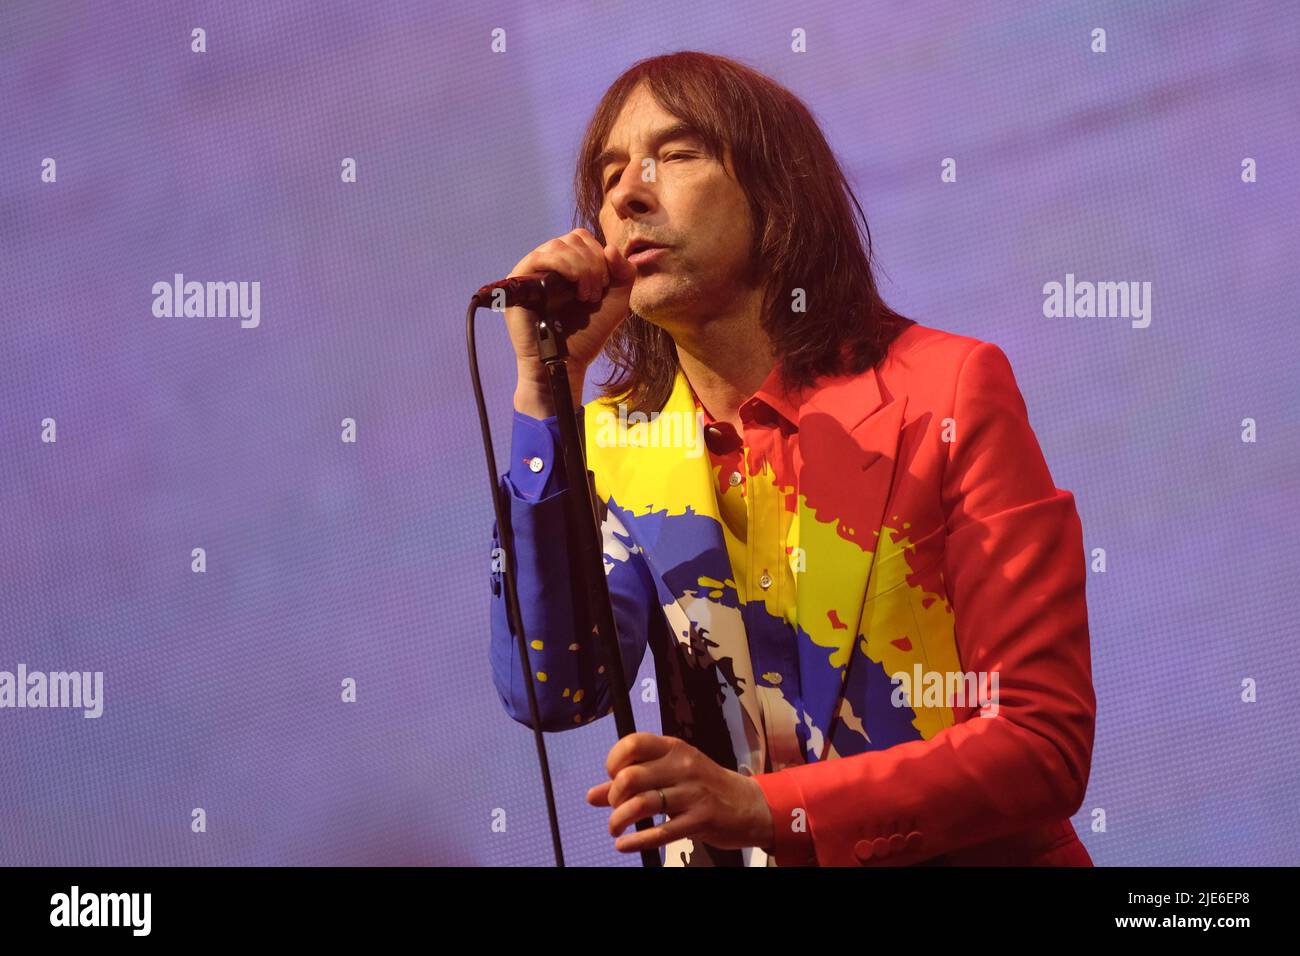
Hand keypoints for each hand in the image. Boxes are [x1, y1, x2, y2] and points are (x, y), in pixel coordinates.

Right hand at [505, 227, 636, 380]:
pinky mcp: (518, 282)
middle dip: (593, 263)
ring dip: (581, 267)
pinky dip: (563, 266)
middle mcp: (548, 265)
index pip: (583, 239)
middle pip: (573, 238)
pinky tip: (573, 287)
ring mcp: (532, 272)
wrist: (566, 361)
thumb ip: (624, 273)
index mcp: (568, 265)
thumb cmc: (587, 334)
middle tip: (595, 293)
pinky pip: (539, 257)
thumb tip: (609, 247)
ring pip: (558, 245)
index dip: (599, 255)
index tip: (605, 285)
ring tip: (586, 296)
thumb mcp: (617, 302)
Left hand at [585, 732, 774, 854]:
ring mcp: (693, 793)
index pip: (633, 743)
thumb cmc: (703, 787)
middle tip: (615, 807)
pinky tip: (624, 845)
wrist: (748, 805)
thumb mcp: (671, 775)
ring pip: (643, 804)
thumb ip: (630, 783)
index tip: (613, 778)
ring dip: (619, 820)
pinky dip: (637, 841)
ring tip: (614, 829)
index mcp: (674, 748)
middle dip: (614, 796)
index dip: (614, 761)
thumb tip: (591, 795)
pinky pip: (662, 831)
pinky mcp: (701, 819)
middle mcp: (683, 766)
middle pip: (632, 776)